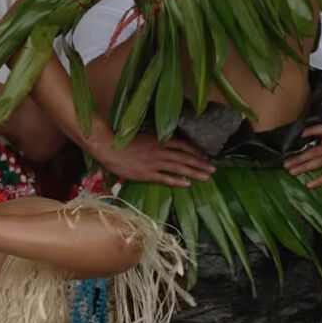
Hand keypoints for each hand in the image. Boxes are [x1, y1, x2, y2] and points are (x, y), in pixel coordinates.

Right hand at [91, 133, 213, 187]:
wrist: (108, 148)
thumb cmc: (124, 143)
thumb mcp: (144, 138)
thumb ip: (156, 142)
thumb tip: (167, 145)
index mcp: (159, 140)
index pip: (183, 145)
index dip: (195, 151)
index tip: (205, 156)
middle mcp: (159, 151)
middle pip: (185, 157)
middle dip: (200, 163)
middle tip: (213, 169)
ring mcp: (154, 163)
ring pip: (179, 167)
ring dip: (194, 172)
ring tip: (206, 177)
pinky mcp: (147, 174)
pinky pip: (165, 178)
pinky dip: (177, 181)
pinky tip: (187, 184)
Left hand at [284, 126, 321, 188]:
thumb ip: (320, 133)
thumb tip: (303, 133)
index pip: (317, 132)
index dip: (308, 132)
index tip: (296, 137)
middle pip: (312, 152)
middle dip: (297, 158)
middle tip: (285, 164)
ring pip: (317, 163)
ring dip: (303, 167)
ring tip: (291, 172)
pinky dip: (318, 180)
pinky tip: (308, 185)